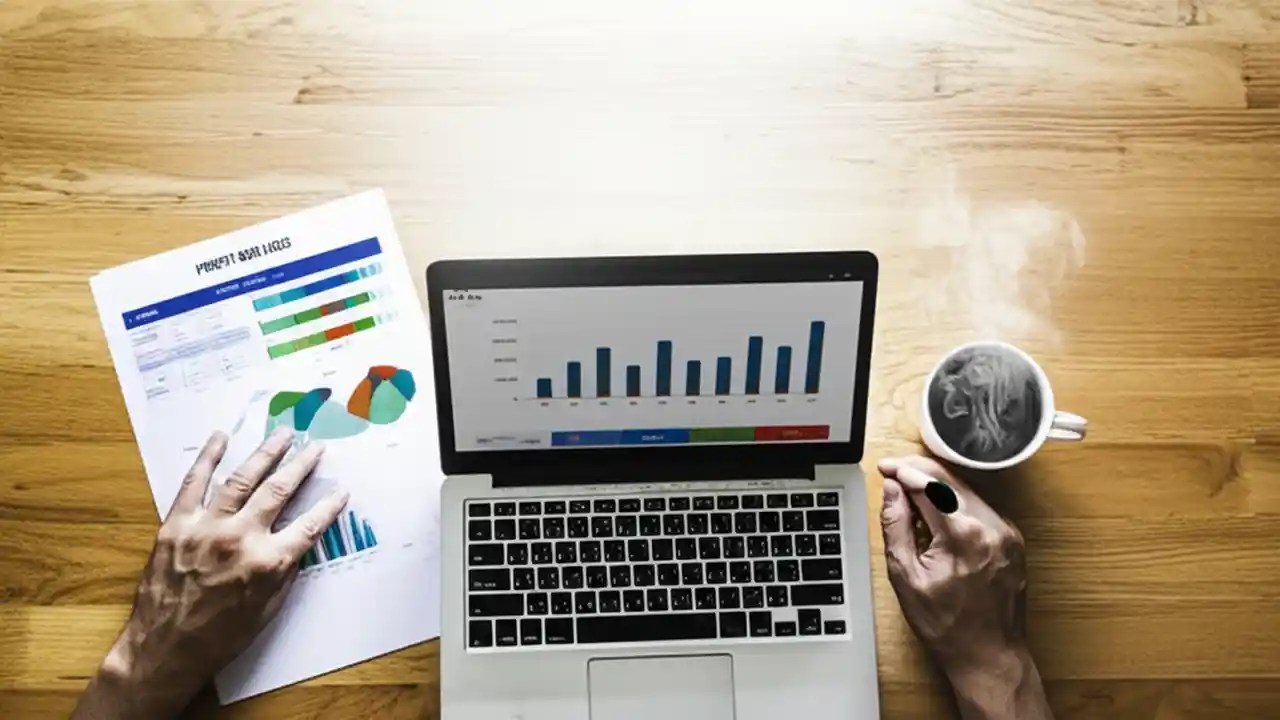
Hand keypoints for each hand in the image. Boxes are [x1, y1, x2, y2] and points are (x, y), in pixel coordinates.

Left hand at [73, 428, 348, 719]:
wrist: (165, 649)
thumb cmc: (220, 637)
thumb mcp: (268, 610)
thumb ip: (285, 571)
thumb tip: (298, 543)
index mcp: (268, 563)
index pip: (310, 525)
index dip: (329, 506)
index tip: (342, 491)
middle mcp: (240, 538)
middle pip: (279, 490)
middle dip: (301, 465)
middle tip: (315, 446)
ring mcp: (206, 528)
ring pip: (242, 479)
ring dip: (265, 453)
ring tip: (281, 433)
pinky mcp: (176, 526)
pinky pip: (194, 484)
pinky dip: (207, 458)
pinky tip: (220, 438)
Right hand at [878, 455, 1051, 719]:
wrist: (989, 656)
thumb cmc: (947, 626)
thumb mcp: (906, 576)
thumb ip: (896, 526)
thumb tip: (890, 490)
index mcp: (963, 535)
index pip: (928, 484)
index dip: (902, 471)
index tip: (885, 468)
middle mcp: (991, 527)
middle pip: (949, 481)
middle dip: (919, 472)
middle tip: (893, 472)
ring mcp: (1007, 532)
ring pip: (966, 491)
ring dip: (937, 486)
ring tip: (910, 494)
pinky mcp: (1013, 539)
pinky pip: (980, 508)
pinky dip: (956, 504)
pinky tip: (937, 514)